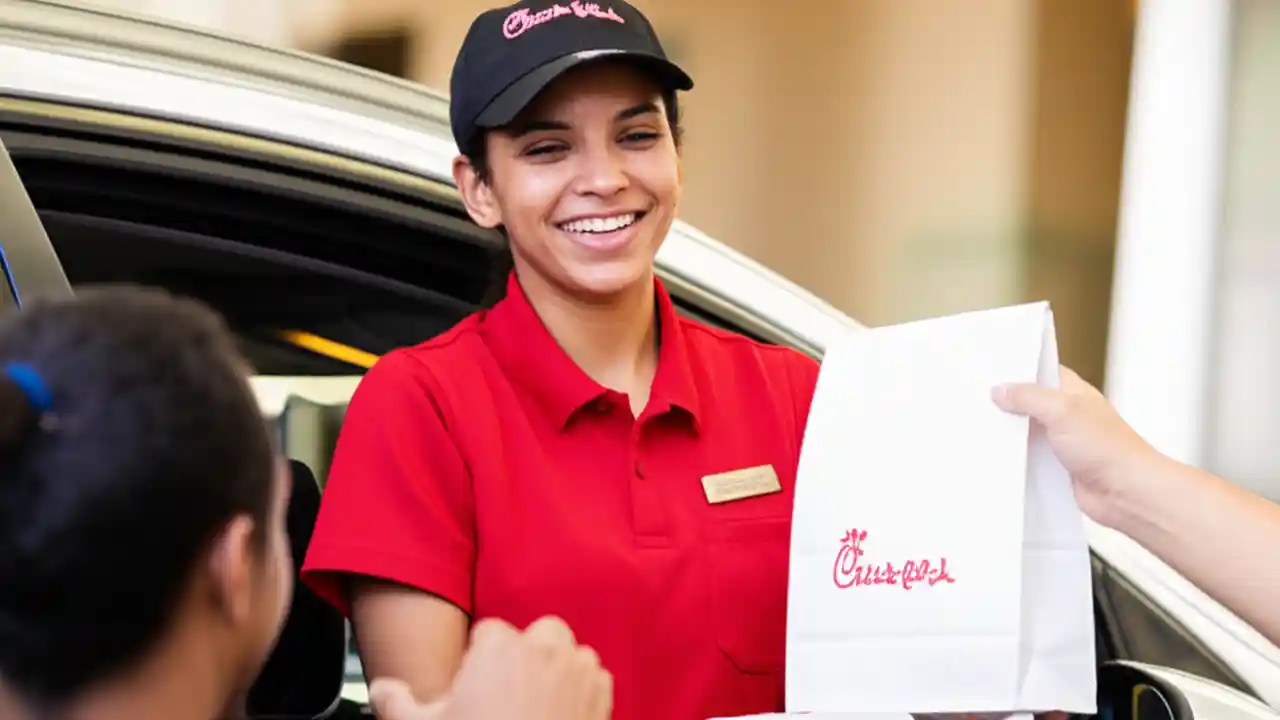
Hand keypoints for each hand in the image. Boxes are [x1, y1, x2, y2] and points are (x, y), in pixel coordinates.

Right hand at [372, 615, 612, 719]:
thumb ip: (395, 702)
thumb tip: (382, 690)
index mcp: (500, 647)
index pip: (489, 633)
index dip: (479, 659)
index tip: (475, 684)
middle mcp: (544, 651)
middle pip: (539, 632)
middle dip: (527, 652)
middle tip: (508, 688)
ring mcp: (577, 672)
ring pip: (571, 652)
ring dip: (558, 668)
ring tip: (536, 702)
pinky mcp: (602, 698)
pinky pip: (596, 677)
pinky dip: (582, 688)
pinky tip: (561, 713)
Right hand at [992, 365, 1161, 527]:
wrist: (1125, 492)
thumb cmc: (1107, 448)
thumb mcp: (1063, 410)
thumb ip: (1028, 397)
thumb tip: (1000, 390)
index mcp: (1072, 391)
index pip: (1041, 371)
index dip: (1016, 369)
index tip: (988, 369)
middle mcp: (1066, 413)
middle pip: (1028, 402)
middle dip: (1006, 402)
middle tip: (974, 398)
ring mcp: (1061, 440)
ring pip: (1026, 431)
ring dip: (1009, 432)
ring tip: (976, 426)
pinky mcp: (1056, 466)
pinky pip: (1028, 457)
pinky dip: (1014, 457)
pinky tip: (994, 456)